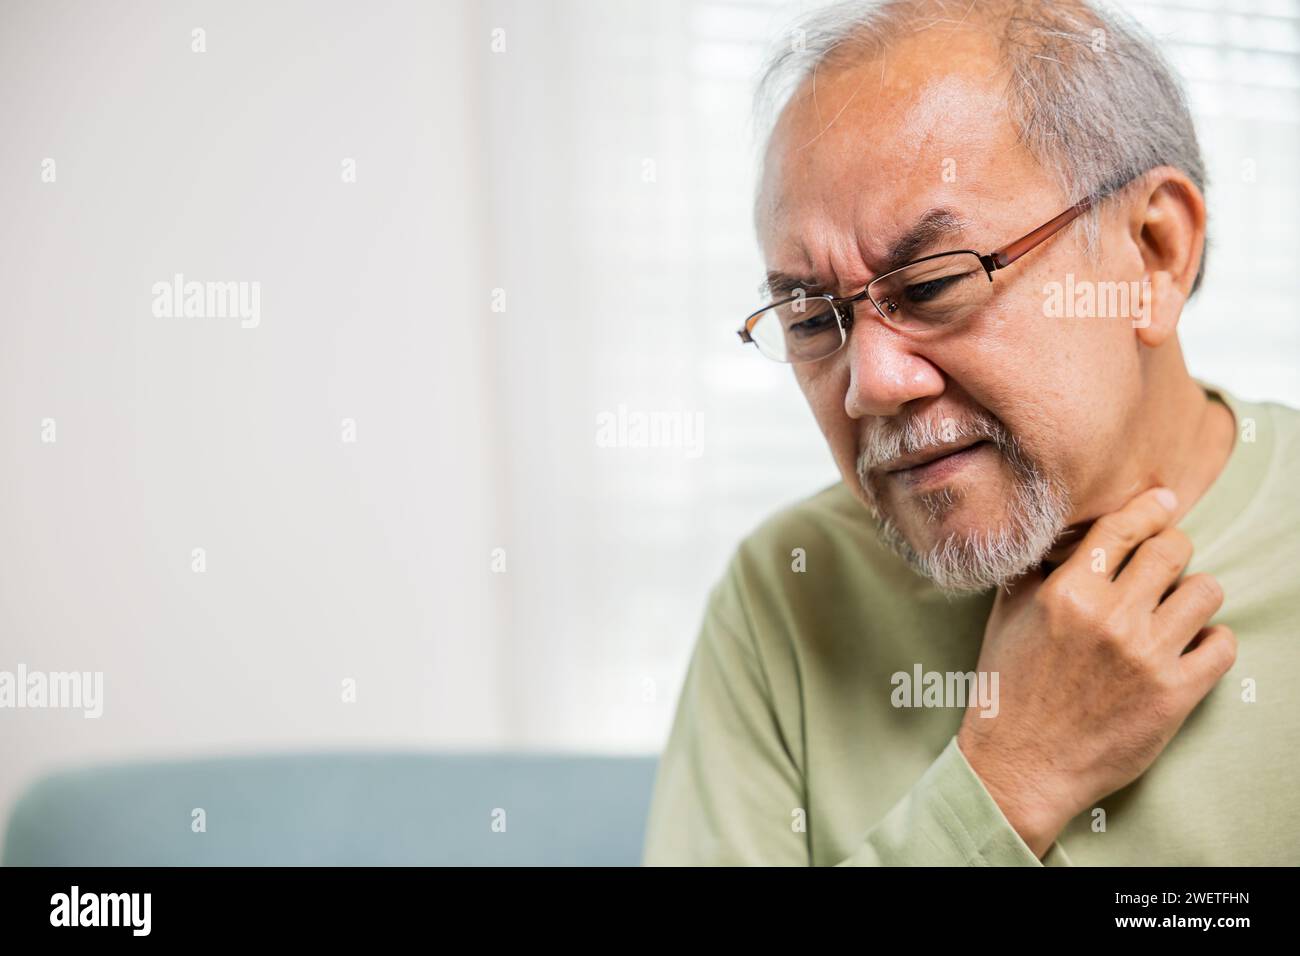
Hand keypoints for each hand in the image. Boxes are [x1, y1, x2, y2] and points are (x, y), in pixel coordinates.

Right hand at [956, 486, 1236, 857]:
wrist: (1020, 766)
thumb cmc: (1008, 691)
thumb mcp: (1005, 618)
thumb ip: (1033, 572)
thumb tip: (1057, 538)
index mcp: (1066, 593)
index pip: (1123, 528)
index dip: (1150, 508)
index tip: (1164, 502)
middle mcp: (1110, 618)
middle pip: (1173, 550)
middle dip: (1172, 551)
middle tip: (1164, 566)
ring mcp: (1146, 656)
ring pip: (1206, 591)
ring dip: (1194, 595)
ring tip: (1177, 610)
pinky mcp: (1174, 694)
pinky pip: (1222, 644)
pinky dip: (1211, 641)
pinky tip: (1190, 647)